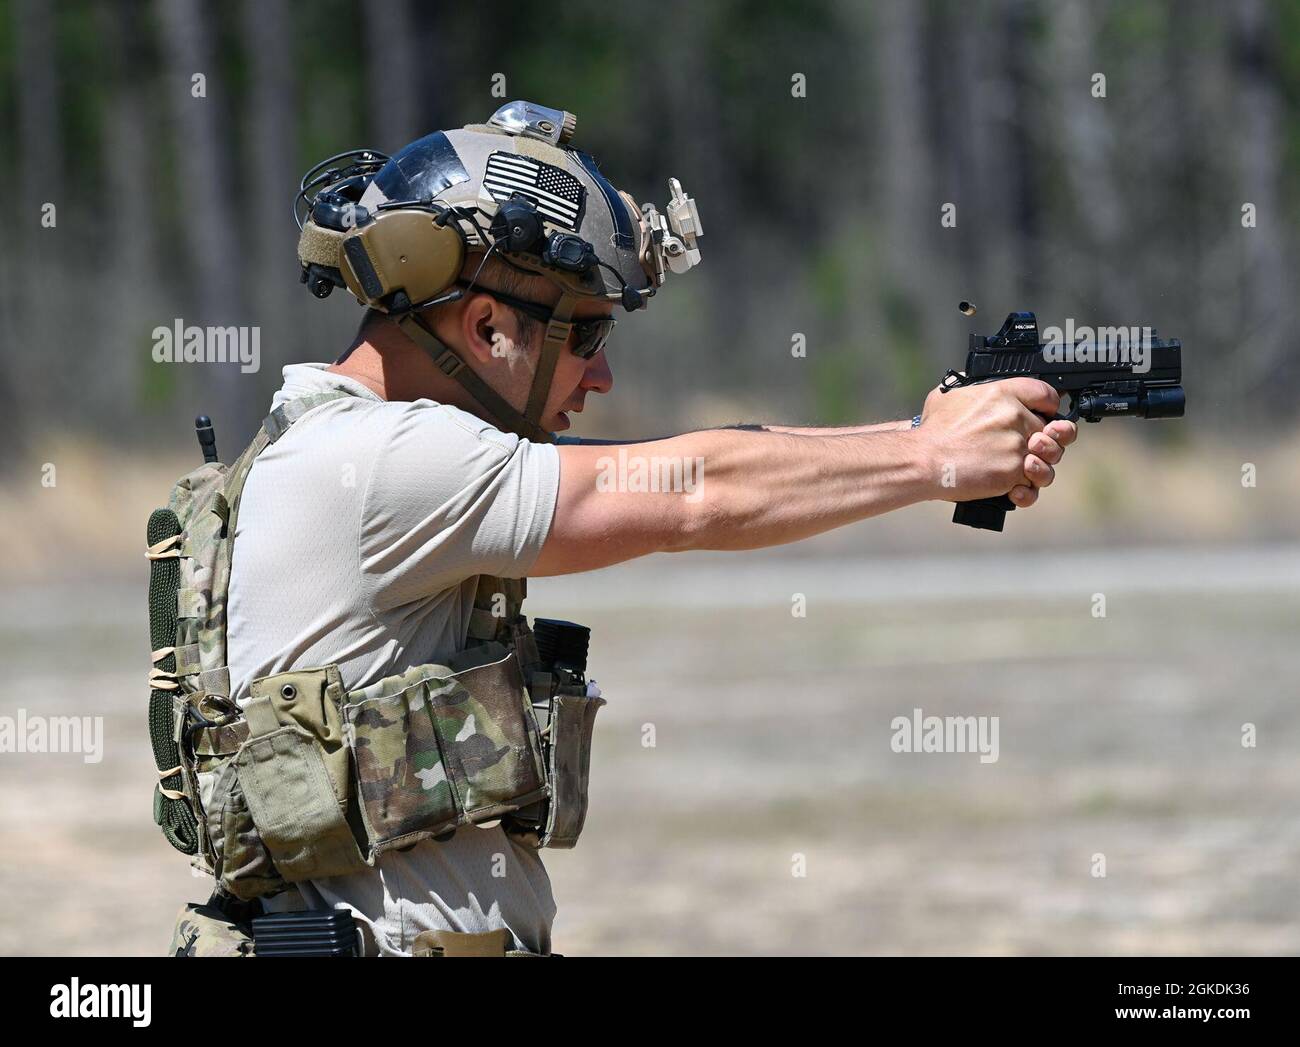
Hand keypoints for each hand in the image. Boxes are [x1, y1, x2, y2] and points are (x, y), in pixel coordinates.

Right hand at [916, 378, 1077, 504]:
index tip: (1045, 415)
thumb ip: (976, 389)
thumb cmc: (933, 431)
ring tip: (1024, 469)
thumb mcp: (951, 395)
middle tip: (1030, 448)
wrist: (924, 461)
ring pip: (1049, 459)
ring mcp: (1016, 447)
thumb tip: (982, 389)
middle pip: (1052, 429)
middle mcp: (1014, 418)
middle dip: (1043, 441)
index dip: (1049, 406)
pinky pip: (1032, 485)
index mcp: (1002, 394)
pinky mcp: (1012, 473)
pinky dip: (1024, 491)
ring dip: (1040, 466)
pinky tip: (1014, 489)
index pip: (1046, 394)